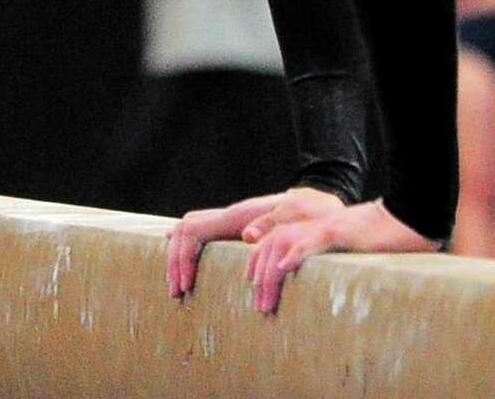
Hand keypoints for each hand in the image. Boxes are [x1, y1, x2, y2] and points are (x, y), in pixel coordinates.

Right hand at [165, 187, 340, 299]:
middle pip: (185, 230)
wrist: (320, 203)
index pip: (192, 231)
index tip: (185, 285)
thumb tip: (248, 237)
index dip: (182, 257)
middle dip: (174, 260)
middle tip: (176, 292)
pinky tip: (185, 268)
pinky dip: (189, 253)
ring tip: (178, 288)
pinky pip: (202, 237)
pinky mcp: (236, 229)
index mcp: (237, 214)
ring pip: (190, 232)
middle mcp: (229, 214)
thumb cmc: (307, 213)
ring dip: (179, 259)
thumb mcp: (292, 217)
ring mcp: (231, 220)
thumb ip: (270, 224)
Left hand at [245, 198, 438, 313]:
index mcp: (314, 229)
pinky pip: (311, 239)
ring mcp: (325, 226)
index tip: (250, 284)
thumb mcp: (348, 249)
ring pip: (284, 242)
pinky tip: (283, 268)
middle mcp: (314, 225)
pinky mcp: (338, 230)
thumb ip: (329, 258)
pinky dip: (295, 253)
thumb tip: (316, 284)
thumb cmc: (380, 239)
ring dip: (270, 273)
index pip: (274, 239)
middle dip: (259, 275)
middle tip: (259, 307)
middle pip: (273, 242)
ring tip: (266, 300)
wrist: (404, 218)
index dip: (258, 260)